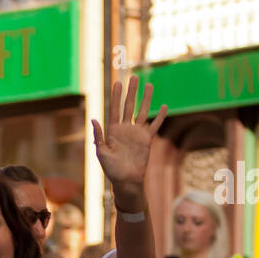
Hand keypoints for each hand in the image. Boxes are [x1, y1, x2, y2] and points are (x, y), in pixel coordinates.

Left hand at [90, 75, 166, 199]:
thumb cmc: (111, 169)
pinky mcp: (146, 140)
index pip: (114, 109)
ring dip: (146, 98)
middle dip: (131, 91)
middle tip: (133, 77)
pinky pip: (154, 126)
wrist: (126, 180)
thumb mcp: (102, 152)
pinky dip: (160, 117)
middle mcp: (125, 129)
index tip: (117, 83)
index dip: (116, 96)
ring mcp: (136, 133)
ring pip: (142, 111)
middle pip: (128, 106)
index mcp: (113, 130)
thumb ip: (99, 136)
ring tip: (149, 85)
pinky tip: (164, 106)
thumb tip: (94, 119)